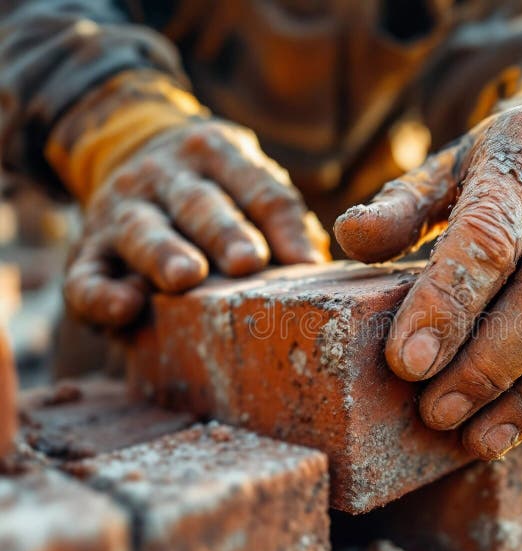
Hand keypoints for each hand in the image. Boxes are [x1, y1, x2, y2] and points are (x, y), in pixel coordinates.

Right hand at [64, 120, 329, 325]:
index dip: (281, 225)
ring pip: (142, 229)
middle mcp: (165, 176)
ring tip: (186, 277)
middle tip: (247, 262)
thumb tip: (315, 269)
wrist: (127, 148)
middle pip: (199, 203)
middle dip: (224, 232)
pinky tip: (122, 309)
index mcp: (217, 155)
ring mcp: (121, 209)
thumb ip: (279, 219)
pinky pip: (85, 274)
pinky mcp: (87, 248)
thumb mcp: (245, 180)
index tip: (304, 263)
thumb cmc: (214, 188)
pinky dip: (99, 293)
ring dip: (164, 253)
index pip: (257, 187)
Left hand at [335, 104, 521, 459]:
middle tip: (434, 413)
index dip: (446, 307)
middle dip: (483, 370)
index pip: (488, 239)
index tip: (406, 364)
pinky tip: (518, 416)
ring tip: (474, 437)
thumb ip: (403, 205)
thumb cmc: (516, 165)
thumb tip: (348, 239)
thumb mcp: (455, 166)